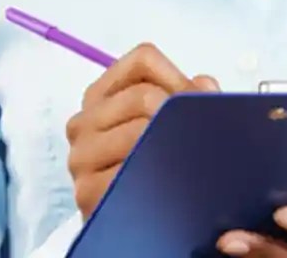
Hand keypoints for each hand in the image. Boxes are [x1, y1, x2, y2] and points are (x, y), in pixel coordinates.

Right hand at [65, 43, 219, 219]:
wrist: (131, 226)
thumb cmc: (150, 168)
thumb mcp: (164, 125)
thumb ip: (187, 97)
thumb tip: (204, 84)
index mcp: (100, 97)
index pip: (143, 59)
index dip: (179, 77)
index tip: (195, 103)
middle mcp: (83, 122)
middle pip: (144, 95)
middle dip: (180, 115)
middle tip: (199, 138)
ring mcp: (81, 157)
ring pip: (139, 130)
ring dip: (171, 145)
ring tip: (186, 161)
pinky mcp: (88, 191)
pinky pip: (132, 170)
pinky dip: (159, 175)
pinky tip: (168, 184)